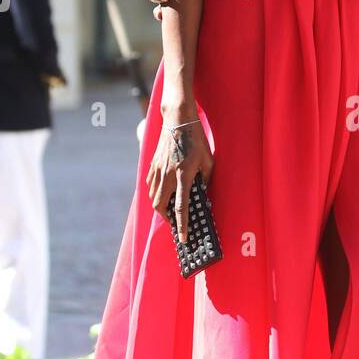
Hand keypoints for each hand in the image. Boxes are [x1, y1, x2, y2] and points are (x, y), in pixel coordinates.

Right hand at [146, 114, 213, 241]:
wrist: (178, 120)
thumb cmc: (197, 140)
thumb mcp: (208, 160)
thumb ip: (205, 179)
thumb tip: (203, 194)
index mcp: (184, 174)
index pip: (181, 206)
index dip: (182, 224)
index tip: (182, 237)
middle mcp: (168, 174)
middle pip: (160, 205)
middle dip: (166, 218)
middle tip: (174, 222)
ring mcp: (158, 169)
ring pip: (153, 197)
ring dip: (159, 206)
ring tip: (169, 209)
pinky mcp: (153, 164)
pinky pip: (150, 185)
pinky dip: (155, 193)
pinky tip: (163, 193)